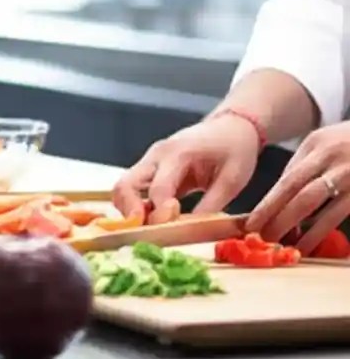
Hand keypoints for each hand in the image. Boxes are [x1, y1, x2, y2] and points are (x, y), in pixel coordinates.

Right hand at [113, 115, 261, 221]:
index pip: (158, 188)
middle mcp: (156, 155)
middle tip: (145, 232)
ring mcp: (149, 160)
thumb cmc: (235, 149)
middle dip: (130, 212)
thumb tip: (191, 231)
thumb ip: (210, 206)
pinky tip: (151, 218)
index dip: (160, 213)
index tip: (170, 229)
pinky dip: (135, 205)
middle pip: (125, 185)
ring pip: (123, 187)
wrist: (231, 126)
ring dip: (129, 209)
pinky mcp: (149, 167)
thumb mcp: (232, 180)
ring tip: (148, 227)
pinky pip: (131, 188)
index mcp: (179, 153)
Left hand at [249, 121, 349, 252]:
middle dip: (276, 216)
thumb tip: (277, 200)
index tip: (252, 222)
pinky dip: (323, 229)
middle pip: (297, 191)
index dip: (268, 204)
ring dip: (299, 228)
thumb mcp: (328, 143)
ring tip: (285, 245)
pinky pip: (341, 212)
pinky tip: (312, 243)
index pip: (287, 178)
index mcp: (317, 144)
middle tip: (261, 237)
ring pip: (318, 204)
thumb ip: (305, 166)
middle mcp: (333, 156)